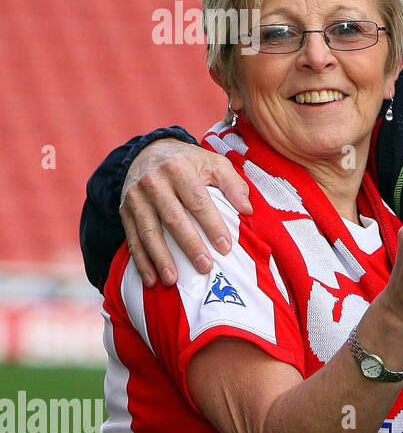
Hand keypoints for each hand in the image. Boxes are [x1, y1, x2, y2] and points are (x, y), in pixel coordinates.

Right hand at [120, 139, 251, 286]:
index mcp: (179, 168)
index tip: (225, 247)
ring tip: (173, 280)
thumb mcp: (214, 162)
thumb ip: (233, 184)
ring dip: (161, 258)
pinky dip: (141, 261)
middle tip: (205, 267)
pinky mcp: (125, 211)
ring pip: (149, 232)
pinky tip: (151, 279)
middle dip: (189, 245)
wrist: (148, 152)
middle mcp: (153, 182)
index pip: (197, 200)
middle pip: (173, 218)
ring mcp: (136, 197)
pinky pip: (132, 238)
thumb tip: (248, 209)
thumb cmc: (190, 162)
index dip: (212, 225)